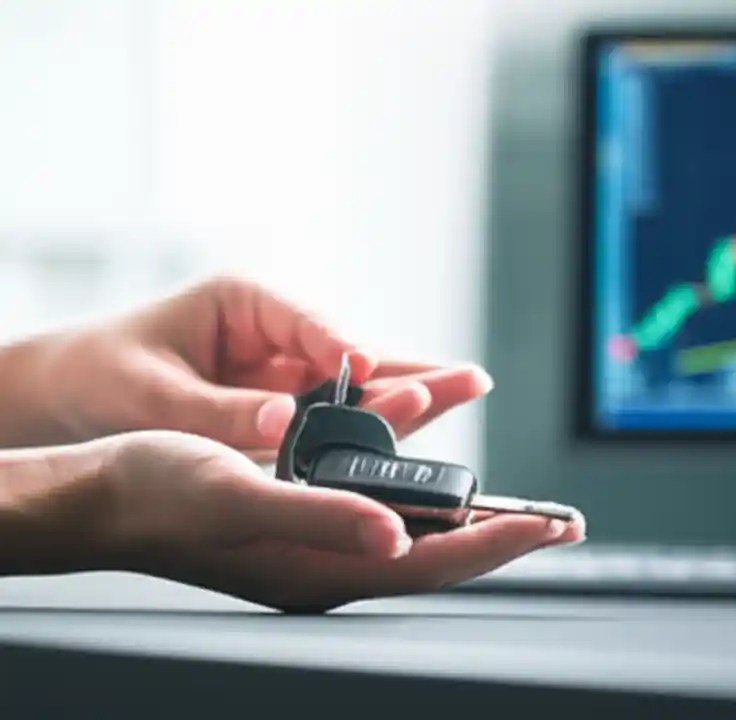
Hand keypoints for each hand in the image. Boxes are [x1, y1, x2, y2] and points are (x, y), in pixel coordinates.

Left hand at [8, 275, 490, 454]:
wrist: (67, 400)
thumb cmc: (99, 378)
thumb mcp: (151, 393)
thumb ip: (218, 411)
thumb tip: (281, 423)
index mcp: (244, 302)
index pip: (306, 324)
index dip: (339, 347)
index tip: (368, 366)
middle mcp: (275, 333)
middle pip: (351, 352)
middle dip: (406, 366)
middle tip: (467, 377)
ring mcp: (285, 370)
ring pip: (356, 383)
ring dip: (406, 393)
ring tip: (467, 389)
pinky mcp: (286, 404)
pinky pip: (337, 414)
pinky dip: (377, 422)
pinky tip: (424, 422)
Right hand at [51, 430, 583, 611]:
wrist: (102, 494)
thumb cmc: (157, 495)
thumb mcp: (236, 496)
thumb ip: (318, 517)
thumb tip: (395, 535)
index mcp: (319, 568)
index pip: (433, 563)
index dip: (498, 542)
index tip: (553, 525)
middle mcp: (328, 565)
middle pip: (438, 558)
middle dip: (504, 539)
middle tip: (563, 523)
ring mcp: (320, 549)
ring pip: (418, 539)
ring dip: (473, 522)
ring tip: (525, 512)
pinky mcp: (307, 527)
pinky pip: (386, 517)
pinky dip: (426, 503)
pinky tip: (441, 491)